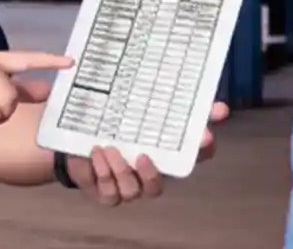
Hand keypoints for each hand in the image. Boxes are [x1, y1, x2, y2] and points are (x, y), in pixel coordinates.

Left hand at [66, 102, 228, 205]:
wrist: (81, 137)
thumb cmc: (117, 122)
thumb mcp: (138, 106)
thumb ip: (166, 100)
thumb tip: (211, 102)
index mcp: (165, 154)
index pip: (195, 155)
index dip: (204, 147)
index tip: (206, 134)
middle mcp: (149, 175)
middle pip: (159, 185)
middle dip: (152, 174)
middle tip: (144, 156)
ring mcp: (127, 187)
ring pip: (132, 191)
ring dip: (120, 172)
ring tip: (109, 148)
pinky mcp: (106, 192)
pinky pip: (108, 191)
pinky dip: (102, 172)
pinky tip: (97, 152)